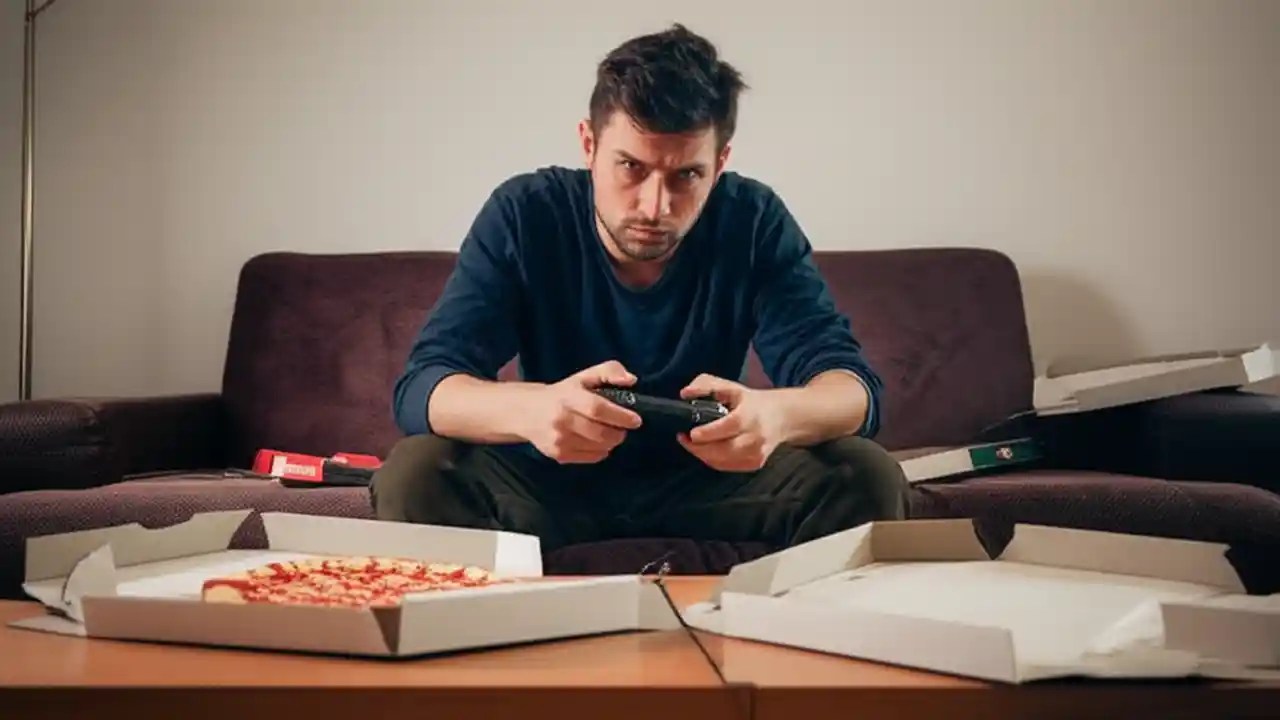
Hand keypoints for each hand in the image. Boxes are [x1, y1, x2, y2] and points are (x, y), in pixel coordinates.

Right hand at [521, 360, 642, 463]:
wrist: (526, 412)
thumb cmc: (562, 393)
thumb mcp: (583, 376)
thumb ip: (610, 371)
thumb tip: (631, 380)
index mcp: (568, 397)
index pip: (597, 409)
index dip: (620, 416)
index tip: (635, 420)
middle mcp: (562, 420)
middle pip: (600, 433)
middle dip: (619, 433)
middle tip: (623, 428)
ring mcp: (559, 440)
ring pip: (599, 448)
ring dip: (611, 442)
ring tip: (609, 432)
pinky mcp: (558, 455)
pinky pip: (592, 457)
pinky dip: (601, 451)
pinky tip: (595, 440)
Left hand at [675, 374, 785, 472]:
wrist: (781, 417)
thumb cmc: (751, 402)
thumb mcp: (730, 387)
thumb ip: (705, 385)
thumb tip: (685, 393)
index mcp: (750, 416)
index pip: (729, 427)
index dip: (709, 433)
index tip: (691, 434)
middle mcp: (755, 438)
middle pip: (724, 450)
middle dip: (699, 448)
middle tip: (683, 439)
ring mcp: (756, 454)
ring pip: (723, 461)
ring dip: (703, 454)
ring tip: (691, 443)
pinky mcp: (754, 464)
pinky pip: (726, 466)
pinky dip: (712, 460)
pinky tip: (705, 450)